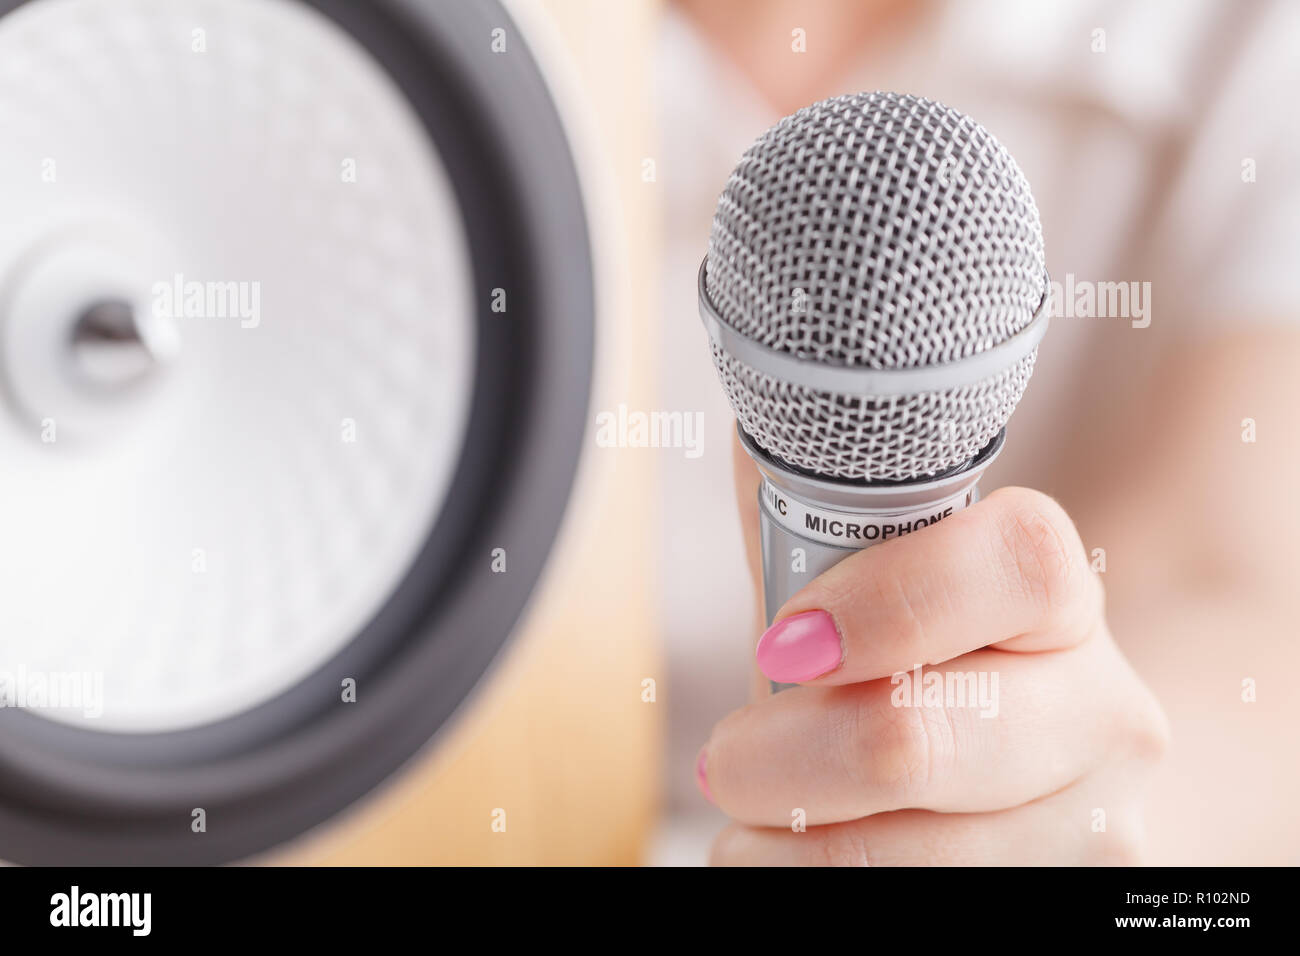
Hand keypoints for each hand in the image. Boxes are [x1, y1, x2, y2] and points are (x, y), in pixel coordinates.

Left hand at [699, 483, 1169, 865]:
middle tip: (728, 759)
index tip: (786, 641)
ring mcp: (1092, 825)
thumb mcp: (882, 569)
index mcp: (1063, 595)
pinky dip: (828, 885)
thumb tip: (754, 409)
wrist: (1059, 758)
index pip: (1015, 565)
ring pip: (916, 857)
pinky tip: (800, 860)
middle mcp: (1106, 712)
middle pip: (923, 739)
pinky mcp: (1061, 899)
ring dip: (794, 849)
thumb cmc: (933, 649)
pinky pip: (922, 907)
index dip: (883, 602)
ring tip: (749, 829)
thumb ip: (826, 506)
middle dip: (785, 756)